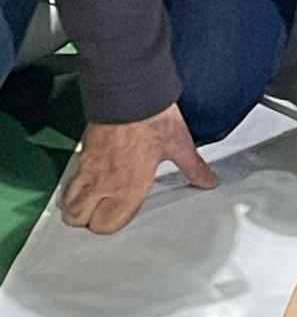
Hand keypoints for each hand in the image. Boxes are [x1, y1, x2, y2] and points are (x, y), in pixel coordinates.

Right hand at [62, 102, 217, 234]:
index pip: (107, 225)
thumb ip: (193, 168)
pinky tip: (93, 178)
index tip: (127, 213)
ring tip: (96, 200)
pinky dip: (76, 186)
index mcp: (128, 188)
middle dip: (91, 221)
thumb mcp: (179, 144)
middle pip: (80, 219)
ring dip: (79, 206)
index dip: (115, 224)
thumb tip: (207, 180)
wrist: (128, 91)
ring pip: (68, 203)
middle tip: (108, 211)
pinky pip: (69, 180)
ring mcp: (88, 169)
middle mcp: (103, 183)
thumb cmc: (151, 116)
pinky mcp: (81, 154)